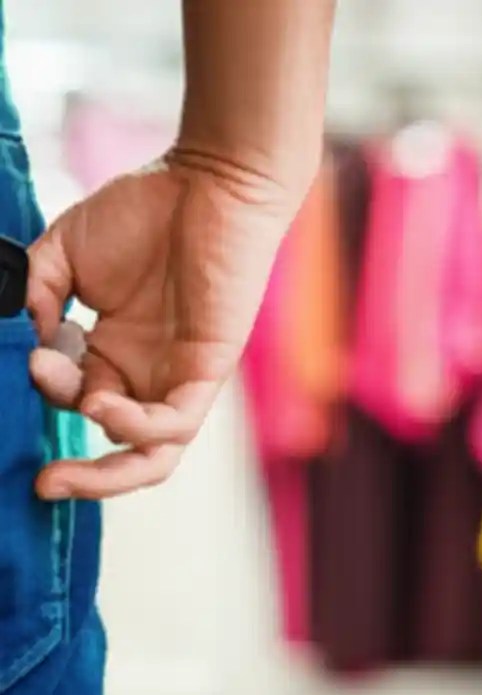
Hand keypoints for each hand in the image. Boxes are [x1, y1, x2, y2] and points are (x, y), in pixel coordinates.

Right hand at [26, 150, 301, 498]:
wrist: (212, 181)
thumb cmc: (147, 209)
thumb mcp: (67, 252)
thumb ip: (36, 293)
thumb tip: (26, 338)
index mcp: (112, 348)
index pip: (71, 396)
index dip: (42, 387)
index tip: (28, 352)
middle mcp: (146, 369)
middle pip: (115, 444)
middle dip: (79, 474)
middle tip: (40, 482)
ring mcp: (178, 372)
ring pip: (153, 453)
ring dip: (108, 470)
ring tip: (66, 461)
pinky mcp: (208, 367)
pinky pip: (176, 422)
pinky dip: (137, 427)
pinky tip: (99, 406)